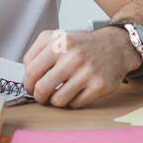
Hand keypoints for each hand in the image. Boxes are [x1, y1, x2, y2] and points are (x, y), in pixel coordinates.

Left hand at [21, 28, 137, 107]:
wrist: (117, 45)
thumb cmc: (83, 45)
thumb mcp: (58, 37)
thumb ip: (36, 53)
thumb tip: (25, 80)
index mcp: (59, 42)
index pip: (31, 71)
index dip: (28, 83)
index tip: (31, 86)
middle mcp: (73, 56)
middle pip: (41, 88)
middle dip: (39, 96)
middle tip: (43, 95)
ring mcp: (87, 71)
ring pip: (57, 100)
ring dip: (56, 100)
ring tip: (61, 92)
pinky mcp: (98, 85)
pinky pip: (75, 104)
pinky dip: (73, 101)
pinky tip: (78, 91)